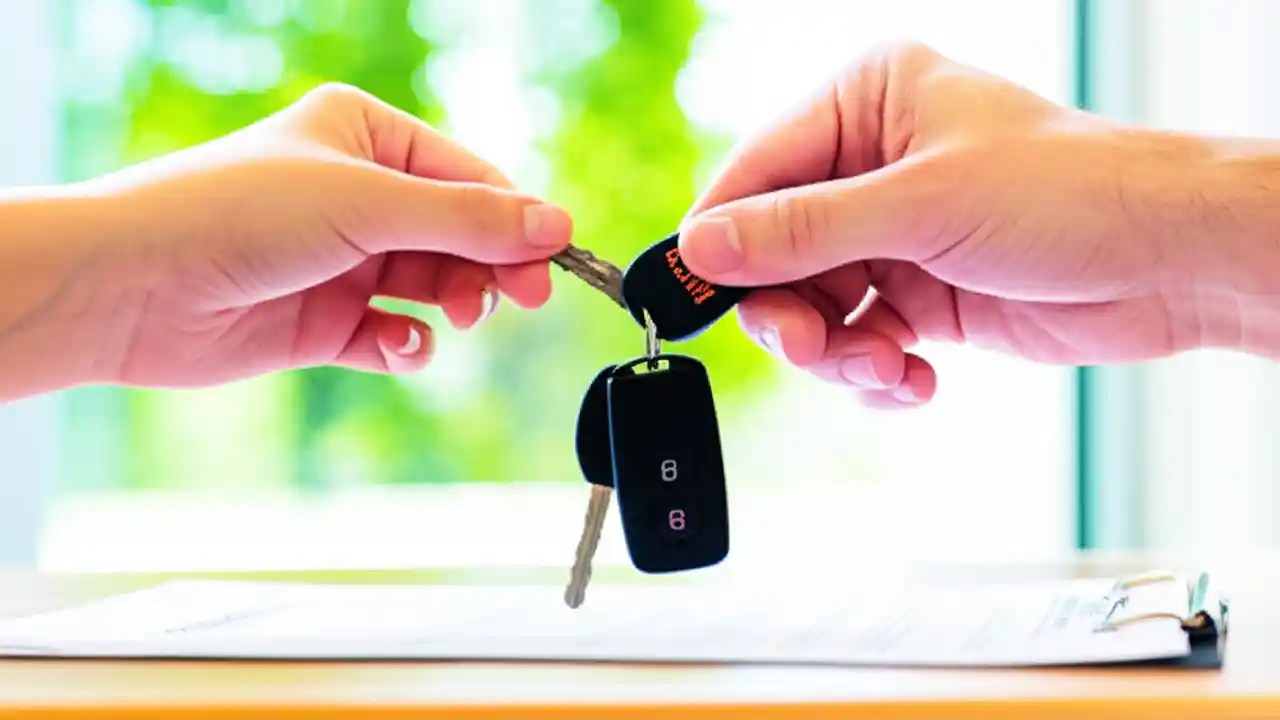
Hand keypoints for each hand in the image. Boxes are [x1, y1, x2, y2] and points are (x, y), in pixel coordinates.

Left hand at [62, 83, 571, 389]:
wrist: (132, 286)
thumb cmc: (237, 213)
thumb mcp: (368, 204)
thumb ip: (469, 221)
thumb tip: (557, 224)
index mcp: (365, 136)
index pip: (468, 176)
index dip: (515, 218)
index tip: (553, 257)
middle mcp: (355, 194)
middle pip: (458, 234)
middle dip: (489, 266)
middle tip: (522, 298)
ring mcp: (340, 259)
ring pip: (431, 284)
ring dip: (453, 302)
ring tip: (457, 315)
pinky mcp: (322, 321)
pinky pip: (392, 334)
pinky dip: (406, 344)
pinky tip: (398, 345)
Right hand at [679, 43, 1279, 407]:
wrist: (1169, 261)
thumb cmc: (1068, 193)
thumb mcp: (921, 205)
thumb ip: (802, 230)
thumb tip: (702, 248)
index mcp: (866, 103)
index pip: (756, 173)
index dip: (723, 241)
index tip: (697, 298)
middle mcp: (871, 165)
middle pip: (775, 252)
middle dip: (791, 311)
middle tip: (811, 348)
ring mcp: (893, 233)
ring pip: (813, 307)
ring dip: (838, 352)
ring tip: (883, 367)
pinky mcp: (918, 293)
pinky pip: (858, 341)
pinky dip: (873, 371)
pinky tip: (912, 379)